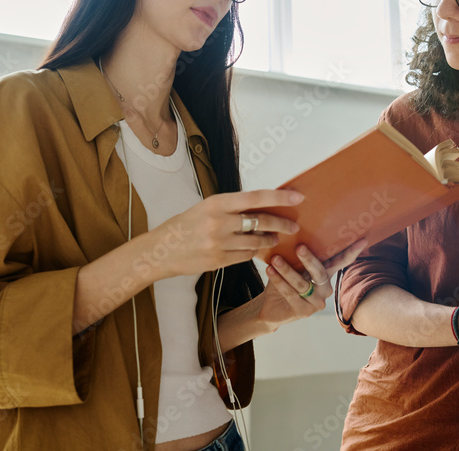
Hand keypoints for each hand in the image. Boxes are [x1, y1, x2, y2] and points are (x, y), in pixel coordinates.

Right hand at [147, 189, 303, 279]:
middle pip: (260, 221)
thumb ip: (232, 208)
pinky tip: (255, 249)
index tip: (298, 197)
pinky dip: (253, 252)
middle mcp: (219, 222)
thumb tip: (263, 207)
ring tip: (273, 238)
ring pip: (256, 242)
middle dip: (281, 223)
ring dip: (268, 240)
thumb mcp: (206, 208)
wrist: (161, 250)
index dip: (279, 197)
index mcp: (216, 203)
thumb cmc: (185, 225)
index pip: (255, 197)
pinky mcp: (218, 261)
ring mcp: (219, 243)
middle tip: (292, 225)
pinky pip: (246, 256)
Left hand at [257, 239, 368, 329]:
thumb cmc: (284, 280)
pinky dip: (279, 281)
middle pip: (320, 272)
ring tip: (275, 259)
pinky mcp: (303, 312)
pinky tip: (270, 271)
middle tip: (299, 247)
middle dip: (309, 259)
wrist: (271, 306)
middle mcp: (326, 289)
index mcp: (327, 276)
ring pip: (302, 284)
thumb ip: (301, 254)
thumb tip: (297, 228)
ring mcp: (316, 303)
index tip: (363, 239)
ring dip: (287, 270)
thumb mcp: (294, 265)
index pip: (341, 262)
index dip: (351, 252)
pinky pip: (291, 294)